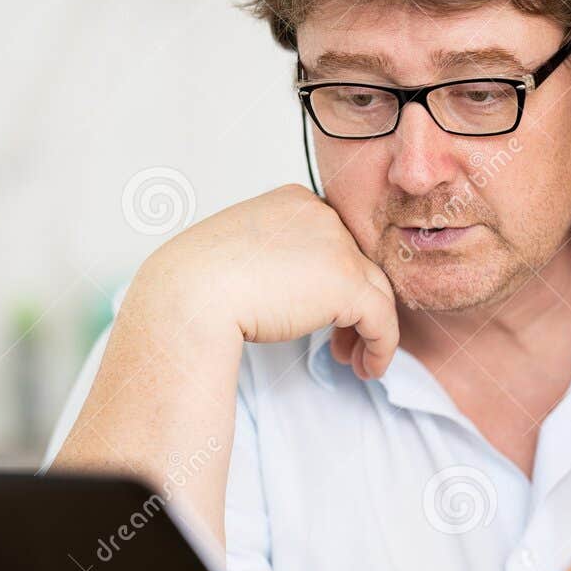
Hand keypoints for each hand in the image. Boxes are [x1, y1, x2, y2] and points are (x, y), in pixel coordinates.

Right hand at [137, 183, 398, 378]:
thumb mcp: (243, 256)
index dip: (335, 283)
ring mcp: (337, 246)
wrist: (188, 295)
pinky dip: (382, 347)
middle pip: (358, 265)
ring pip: (376, 292)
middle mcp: (321, 215)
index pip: (335, 242)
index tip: (324, 315)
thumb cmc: (199, 283)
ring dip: (370, 330)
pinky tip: (369, 369)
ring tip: (354, 360)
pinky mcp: (346, 283)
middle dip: (354, 308)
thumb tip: (299, 292)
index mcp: (295, 201)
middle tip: (342, 344)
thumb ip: (280, 260)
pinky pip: (382, 319)